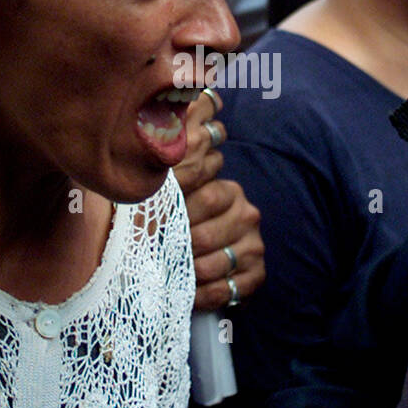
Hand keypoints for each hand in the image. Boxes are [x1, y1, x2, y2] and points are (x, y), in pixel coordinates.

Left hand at [173, 90, 264, 311]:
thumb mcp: (167, 187)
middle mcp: (246, 213)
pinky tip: (187, 294)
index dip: (172, 216)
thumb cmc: (172, 223)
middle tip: (155, 253)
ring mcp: (254, 244)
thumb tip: (179, 112)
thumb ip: (171, 152)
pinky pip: (229, 289)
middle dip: (175, 247)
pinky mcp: (256, 274)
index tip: (151, 227)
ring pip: (215, 263)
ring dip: (185, 274)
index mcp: (226, 190)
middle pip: (205, 233)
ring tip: (167, 274)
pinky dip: (204, 295)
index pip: (203, 199)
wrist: (190, 264)